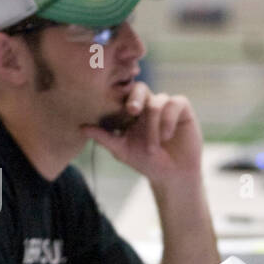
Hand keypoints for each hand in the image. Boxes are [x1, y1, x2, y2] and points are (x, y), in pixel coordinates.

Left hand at [80, 86, 203, 182]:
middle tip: (132, 110)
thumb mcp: (122, 151)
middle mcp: (148, 105)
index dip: (119, 97)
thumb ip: (104, 138)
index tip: (114, 109)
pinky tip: (166, 136)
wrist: (172, 175)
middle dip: (135, 97)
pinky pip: (175, 103)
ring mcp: (166, 105)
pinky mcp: (182, 109)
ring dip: (153, 125)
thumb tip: (81, 127)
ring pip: (157, 102)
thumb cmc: (146, 162)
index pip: (123, 95)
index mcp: (132, 112)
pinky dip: (168, 120)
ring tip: (153, 148)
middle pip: (140, 88)